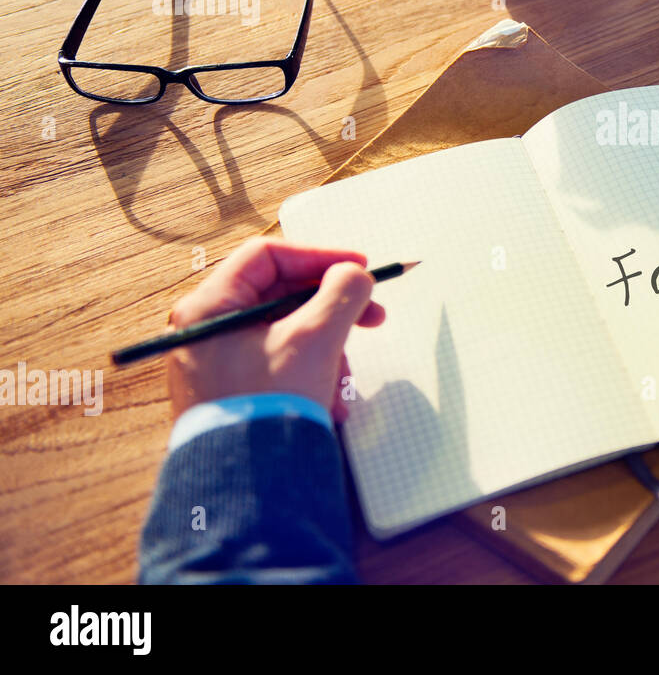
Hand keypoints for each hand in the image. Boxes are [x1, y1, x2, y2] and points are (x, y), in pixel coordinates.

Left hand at [164, 237, 385, 422]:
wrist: (247, 483)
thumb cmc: (266, 407)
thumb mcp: (315, 338)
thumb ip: (342, 294)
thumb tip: (354, 275)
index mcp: (209, 307)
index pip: (268, 256)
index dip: (319, 256)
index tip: (356, 269)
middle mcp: (206, 331)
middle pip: (281, 296)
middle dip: (331, 310)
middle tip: (370, 316)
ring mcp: (218, 363)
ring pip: (286, 333)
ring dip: (326, 348)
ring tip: (343, 380)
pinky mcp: (233, 391)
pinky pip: (280, 364)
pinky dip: (311, 373)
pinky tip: (330, 399)